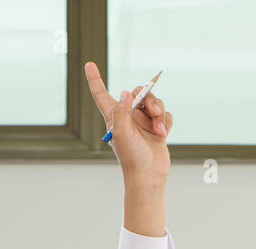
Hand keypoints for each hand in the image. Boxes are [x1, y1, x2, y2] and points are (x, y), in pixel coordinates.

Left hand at [84, 61, 171, 190]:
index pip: (102, 94)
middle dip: (149, 99)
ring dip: (159, 114)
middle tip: (154, 111)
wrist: (149, 176)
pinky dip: (166, 122)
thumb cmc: (131, 158)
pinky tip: (163, 134)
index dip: (95, 80)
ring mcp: (144, 122)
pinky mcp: (157, 128)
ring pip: (155, 103)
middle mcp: (128, 117)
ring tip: (159, 131)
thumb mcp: (121, 134)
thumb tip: (125, 92)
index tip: (89, 64)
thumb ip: (121, 111)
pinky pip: (165, 115)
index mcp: (114, 117)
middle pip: (138, 93)